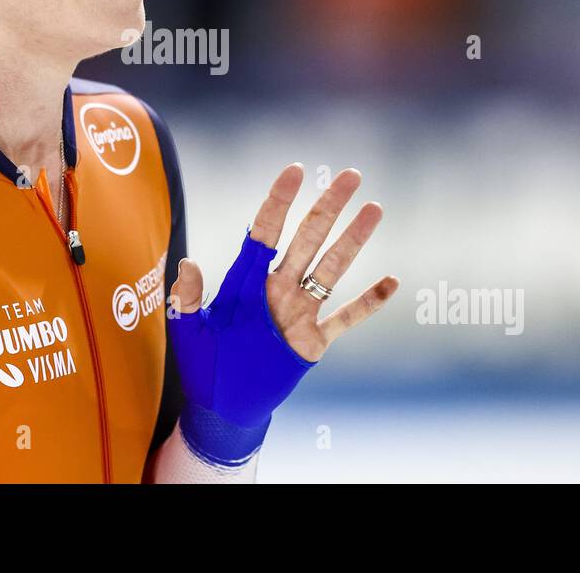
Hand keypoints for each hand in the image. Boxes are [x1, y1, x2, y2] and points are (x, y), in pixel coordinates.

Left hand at [171, 163, 397, 363]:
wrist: (222, 408)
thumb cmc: (202, 365)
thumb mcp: (189, 330)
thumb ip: (188, 298)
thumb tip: (188, 263)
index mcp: (247, 282)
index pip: (266, 232)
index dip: (279, 202)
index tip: (295, 171)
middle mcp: (277, 290)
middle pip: (308, 238)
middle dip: (329, 207)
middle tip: (351, 175)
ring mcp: (299, 313)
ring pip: (331, 268)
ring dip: (353, 240)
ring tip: (374, 209)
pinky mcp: (314, 341)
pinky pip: (346, 317)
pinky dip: (369, 302)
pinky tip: (391, 280)